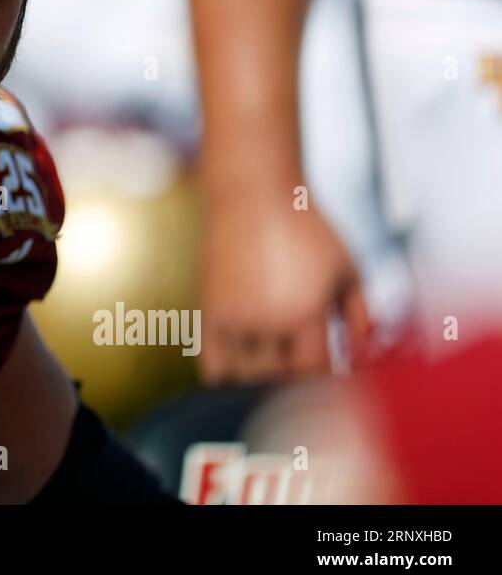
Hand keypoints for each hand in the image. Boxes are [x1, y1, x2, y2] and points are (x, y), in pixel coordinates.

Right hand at [198, 194, 371, 382]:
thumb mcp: (348, 269)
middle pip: (283, 380)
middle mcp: (267, 319)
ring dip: (264, 380)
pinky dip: (228, 379)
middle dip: (299, 380)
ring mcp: (234, 317)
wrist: (253, 193)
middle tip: (307, 369)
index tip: (335, 374)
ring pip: (247, 379)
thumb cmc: (307, 228)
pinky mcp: (209, 311)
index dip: (330, 380)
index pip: (318, 373)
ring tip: (277, 366)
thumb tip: (364, 359)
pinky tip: (244, 369)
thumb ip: (361, 317)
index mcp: (307, 311)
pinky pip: (213, 368)